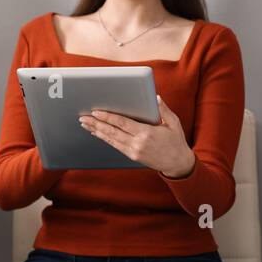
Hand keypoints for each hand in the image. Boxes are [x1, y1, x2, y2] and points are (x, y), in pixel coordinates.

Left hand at [80, 95, 195, 176]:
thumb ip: (164, 110)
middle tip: (83, 117)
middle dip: (97, 124)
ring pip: (111, 140)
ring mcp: (134, 151)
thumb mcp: (174, 123)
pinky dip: (105, 139)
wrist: (178, 163)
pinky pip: (116, 146)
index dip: (108, 117)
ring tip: (86, 124)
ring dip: (97, 131)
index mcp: (147, 133)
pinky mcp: (133, 156)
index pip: (123, 123)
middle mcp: (138, 143)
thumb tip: (156, 98)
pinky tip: (98, 133)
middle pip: (113, 132)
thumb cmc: (176, 141)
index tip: (96, 112)